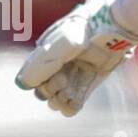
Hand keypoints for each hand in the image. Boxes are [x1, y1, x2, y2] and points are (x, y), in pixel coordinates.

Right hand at [15, 0, 137, 116]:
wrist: (113, 29)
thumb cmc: (83, 33)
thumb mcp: (57, 47)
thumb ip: (39, 66)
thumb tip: (23, 84)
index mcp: (45, 54)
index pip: (32, 78)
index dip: (39, 82)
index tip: (52, 76)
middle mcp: (57, 66)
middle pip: (43, 91)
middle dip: (50, 90)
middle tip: (63, 81)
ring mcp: (73, 75)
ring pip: (57, 99)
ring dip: (60, 101)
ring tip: (69, 95)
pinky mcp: (89, 82)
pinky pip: (74, 103)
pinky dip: (72, 107)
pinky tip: (75, 103)